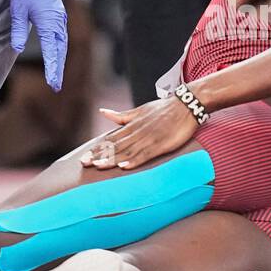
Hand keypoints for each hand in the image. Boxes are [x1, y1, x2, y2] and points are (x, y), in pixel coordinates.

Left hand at [9, 0, 68, 89]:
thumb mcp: (17, 10)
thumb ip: (19, 31)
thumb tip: (19, 49)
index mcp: (48, 22)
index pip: (51, 51)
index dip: (51, 68)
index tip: (51, 82)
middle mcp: (58, 22)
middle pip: (60, 51)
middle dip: (58, 69)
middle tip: (55, 86)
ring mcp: (61, 18)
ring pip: (63, 44)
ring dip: (60, 60)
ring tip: (56, 75)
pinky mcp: (59, 14)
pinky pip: (62, 36)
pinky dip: (60, 48)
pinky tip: (57, 55)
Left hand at [79, 97, 199, 169]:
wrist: (186, 104)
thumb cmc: (165, 108)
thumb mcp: (140, 110)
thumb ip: (122, 116)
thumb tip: (103, 112)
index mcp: (132, 125)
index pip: (111, 139)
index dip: (98, 148)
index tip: (84, 156)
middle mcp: (137, 132)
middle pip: (115, 146)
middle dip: (99, 155)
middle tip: (84, 164)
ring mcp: (149, 138)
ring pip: (127, 151)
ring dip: (113, 159)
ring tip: (99, 166)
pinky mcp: (161, 144)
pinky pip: (145, 154)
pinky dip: (134, 160)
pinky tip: (124, 167)